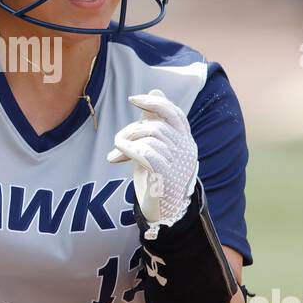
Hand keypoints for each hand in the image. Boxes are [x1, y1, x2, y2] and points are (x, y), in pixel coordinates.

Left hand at [106, 89, 198, 238]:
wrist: (163, 213)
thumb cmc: (158, 176)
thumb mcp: (157, 146)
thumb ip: (155, 121)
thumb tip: (155, 89)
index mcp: (186, 141)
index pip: (174, 113)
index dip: (155, 102)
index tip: (133, 99)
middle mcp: (186, 150)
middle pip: (156, 126)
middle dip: (133, 130)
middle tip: (119, 141)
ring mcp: (178, 164)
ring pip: (150, 137)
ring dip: (127, 140)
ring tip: (117, 152)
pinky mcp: (166, 178)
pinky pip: (146, 154)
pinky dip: (129, 150)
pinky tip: (116, 155)